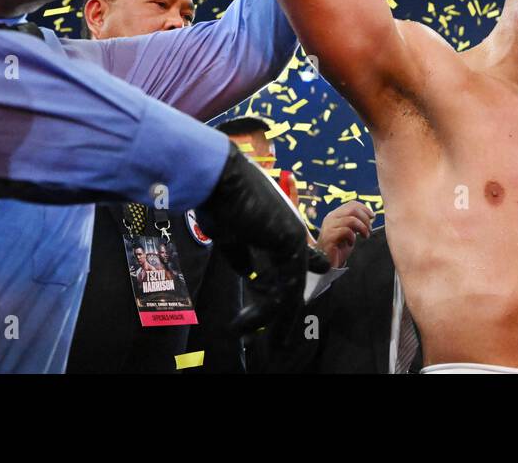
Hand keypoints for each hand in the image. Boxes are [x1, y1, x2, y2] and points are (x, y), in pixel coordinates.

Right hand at [194, 148, 329, 334]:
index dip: (285, 289)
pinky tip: (268, 330)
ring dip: (273, 319)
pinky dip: (278, 312)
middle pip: (290, 284)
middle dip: (277, 315)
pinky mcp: (292, 243)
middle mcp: (291, 236)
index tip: (282, 309)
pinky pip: (289, 287)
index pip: (292, 265)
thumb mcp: (231, 236)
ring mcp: (295, 240)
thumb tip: (248, 274)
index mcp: (277, 231)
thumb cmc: (221, 202)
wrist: (222, 179)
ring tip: (261, 339)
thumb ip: (243, 255)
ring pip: (290, 290)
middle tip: (273, 339)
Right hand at [317, 200, 373, 268]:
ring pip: (351, 219)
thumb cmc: (338, 248)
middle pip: (352, 209)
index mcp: (335, 215)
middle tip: (369, 229)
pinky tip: (351, 244)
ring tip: (365, 236)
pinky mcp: (329, 237)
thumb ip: (355, 223)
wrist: (326, 262)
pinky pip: (346, 231)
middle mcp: (331, 218)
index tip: (372, 217)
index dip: (364, 209)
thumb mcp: (349, 232)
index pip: (351, 204)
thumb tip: (370, 215)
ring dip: (362, 228)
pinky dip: (352, 237)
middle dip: (365, 219)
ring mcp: (329, 227)